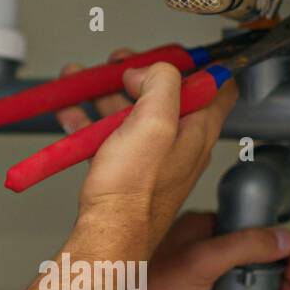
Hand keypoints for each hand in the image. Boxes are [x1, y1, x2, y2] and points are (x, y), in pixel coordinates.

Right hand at [62, 49, 238, 256]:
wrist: (107, 235)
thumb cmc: (132, 193)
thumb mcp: (153, 123)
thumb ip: (161, 84)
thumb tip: (149, 71)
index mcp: (197, 131)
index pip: (217, 86)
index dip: (195, 63)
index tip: (170, 54)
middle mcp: (180, 145)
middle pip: (166, 95)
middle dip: (138, 74)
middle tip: (118, 65)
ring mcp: (152, 159)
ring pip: (133, 114)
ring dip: (107, 94)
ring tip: (82, 82)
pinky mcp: (127, 172)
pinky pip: (109, 137)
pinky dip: (90, 120)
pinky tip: (71, 114)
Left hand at [107, 210, 289, 289]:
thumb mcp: (199, 262)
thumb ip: (242, 246)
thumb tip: (281, 238)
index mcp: (197, 228)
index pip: (250, 227)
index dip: (276, 247)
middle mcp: (200, 249)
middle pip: (255, 257)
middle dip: (280, 278)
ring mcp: (201, 277)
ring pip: (249, 282)